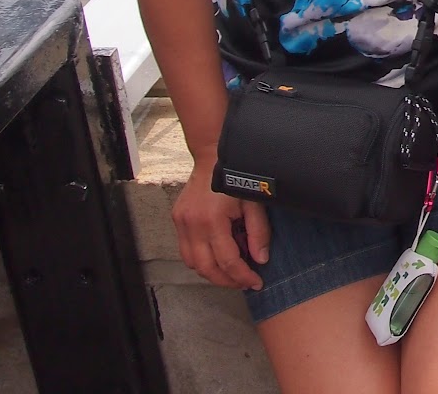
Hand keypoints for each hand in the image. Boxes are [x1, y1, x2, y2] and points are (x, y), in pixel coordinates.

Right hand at [172, 160, 268, 289]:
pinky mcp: (177, 219)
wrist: (213, 155)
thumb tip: (260, 259)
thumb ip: (258, 232)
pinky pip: (186, 250)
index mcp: (213, 221)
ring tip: (232, 273)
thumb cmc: (238, 176)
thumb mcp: (254, 203)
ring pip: (192, 263)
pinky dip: (201, 259)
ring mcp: (181, 222)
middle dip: (226, 280)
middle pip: (206, 268)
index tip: (256, 282)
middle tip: (244, 283)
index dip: (243, 276)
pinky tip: (217, 258)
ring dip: (211, 273)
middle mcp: (192, 225)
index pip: (228, 260)